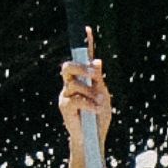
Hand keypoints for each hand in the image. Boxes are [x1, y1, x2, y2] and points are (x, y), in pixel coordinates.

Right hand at [58, 27, 111, 145]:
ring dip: (90, 93)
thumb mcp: (102, 95)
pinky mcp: (64, 107)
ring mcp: (66, 95)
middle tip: (94, 73)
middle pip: (68, 67)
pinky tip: (95, 109)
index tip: (87, 29)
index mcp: (83, 79)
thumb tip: (97, 61)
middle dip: (80, 67)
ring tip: (100, 103)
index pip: (82, 59)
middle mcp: (71, 84)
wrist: (94, 138)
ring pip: (74, 84)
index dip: (85, 44)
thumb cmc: (99, 117)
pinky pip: (75, 99)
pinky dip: (88, 103)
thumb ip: (98, 79)